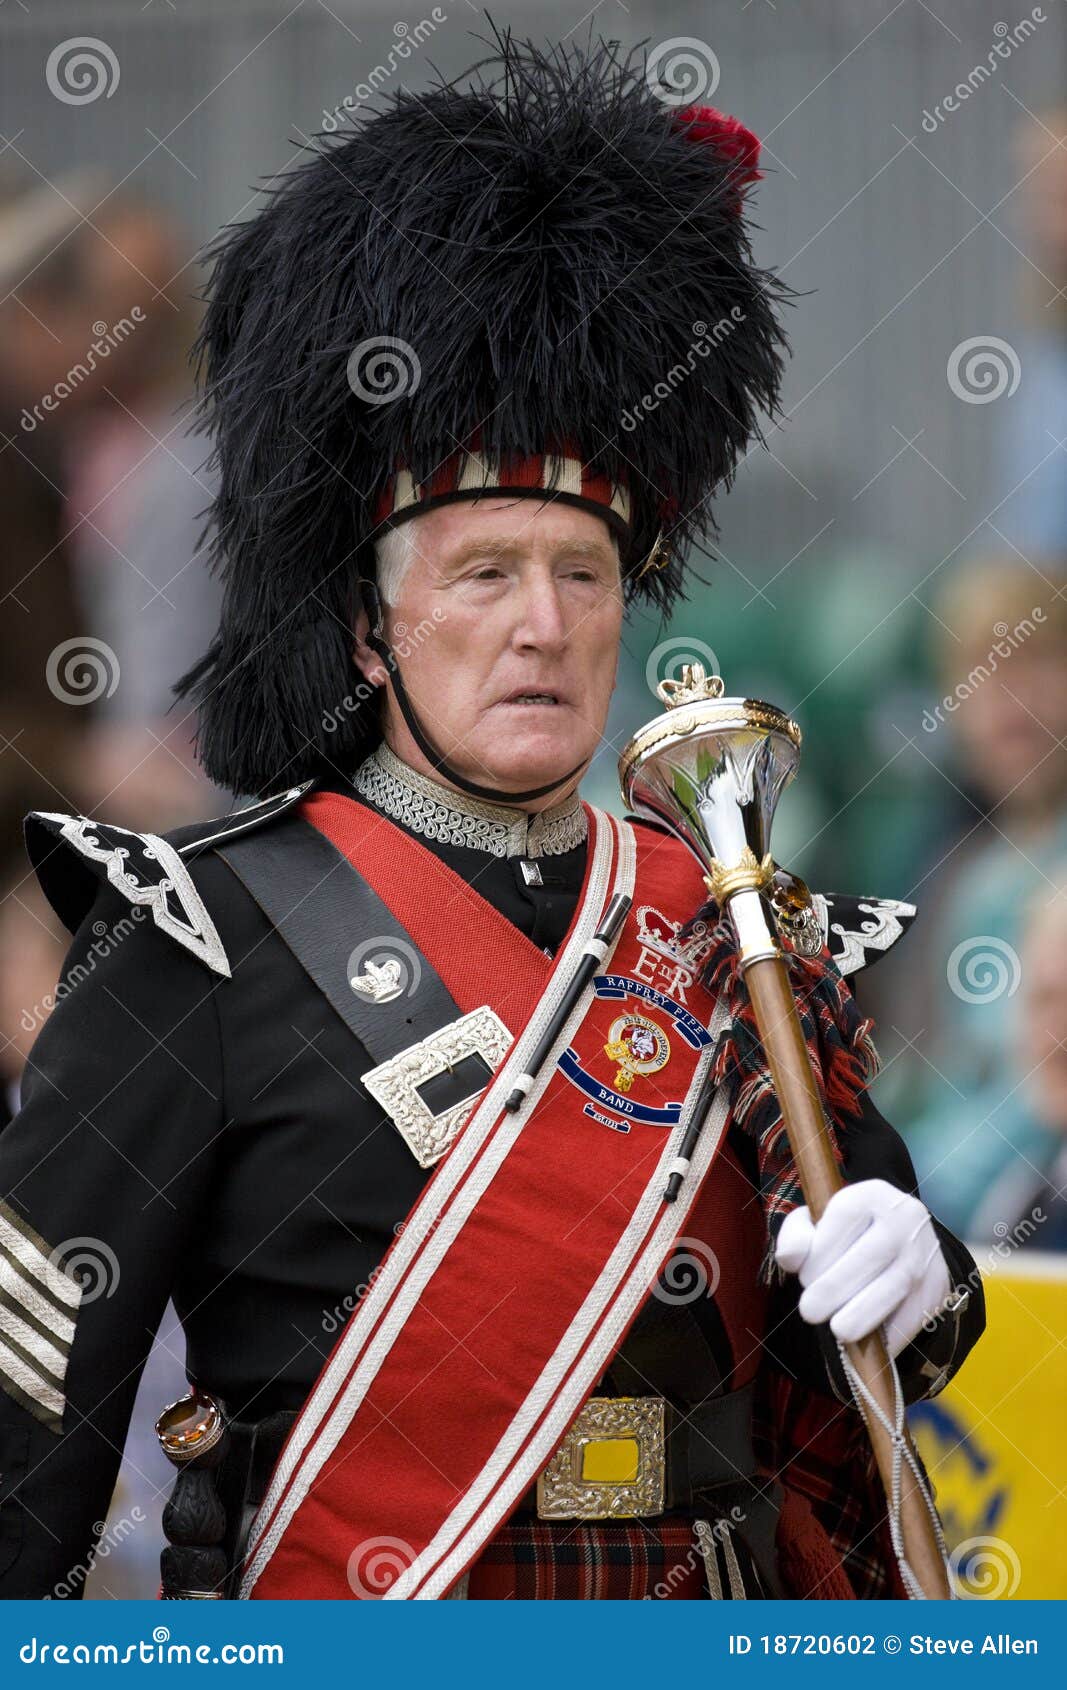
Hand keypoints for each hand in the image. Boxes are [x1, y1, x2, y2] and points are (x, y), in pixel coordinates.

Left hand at [775, 1179, 951, 1357]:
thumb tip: (791, 1260)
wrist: (901, 1239)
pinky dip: (891, 1334)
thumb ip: (795, 1236)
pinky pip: (915, 1313)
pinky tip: (869, 1343)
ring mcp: (926, 1252)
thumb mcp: (816, 1222)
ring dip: (862, 1314)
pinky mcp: (938, 1285)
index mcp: (871, 1194)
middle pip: (869, 1255)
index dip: (819, 1254)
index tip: (805, 1278)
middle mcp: (905, 1218)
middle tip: (810, 1312)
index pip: (843, 1217)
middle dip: (834, 1289)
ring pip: (895, 1285)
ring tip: (838, 1329)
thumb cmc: (847, 1234)